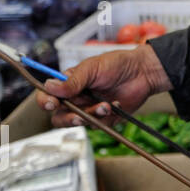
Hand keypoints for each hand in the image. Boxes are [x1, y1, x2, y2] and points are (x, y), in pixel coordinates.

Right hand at [37, 44, 173, 127]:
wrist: (143, 72)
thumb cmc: (117, 64)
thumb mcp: (92, 68)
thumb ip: (72, 80)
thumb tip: (49, 86)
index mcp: (68, 84)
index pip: (48, 96)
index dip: (46, 102)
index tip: (52, 104)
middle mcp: (76, 99)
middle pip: (59, 116)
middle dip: (68, 118)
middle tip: (79, 115)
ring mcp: (89, 109)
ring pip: (78, 123)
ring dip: (90, 116)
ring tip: (105, 105)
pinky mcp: (104, 119)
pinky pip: (98, 126)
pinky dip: (106, 117)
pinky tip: (116, 104)